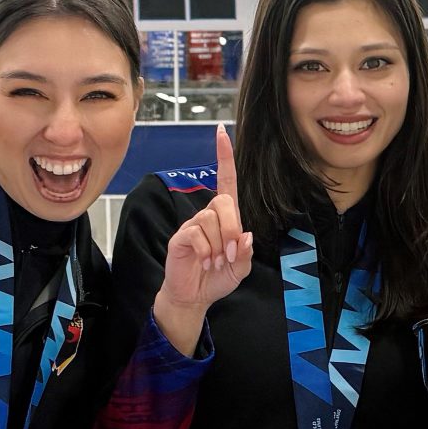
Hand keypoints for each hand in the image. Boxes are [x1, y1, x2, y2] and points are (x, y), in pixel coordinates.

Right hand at [154, 126, 253, 352]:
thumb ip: (246, 252)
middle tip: (231, 254)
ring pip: (210, 219)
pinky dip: (206, 250)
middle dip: (232, 228)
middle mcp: (208, 216)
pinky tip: (204, 261)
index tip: (222, 132)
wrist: (195, 296)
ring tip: (215, 262)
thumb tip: (246, 235)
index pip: (226, 181)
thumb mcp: (241, 268)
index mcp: (226, 218)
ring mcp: (193, 225)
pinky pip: (196, 233)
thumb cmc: (217, 278)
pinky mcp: (181, 237)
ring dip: (219, 245)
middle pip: (223, 202)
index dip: (224, 157)